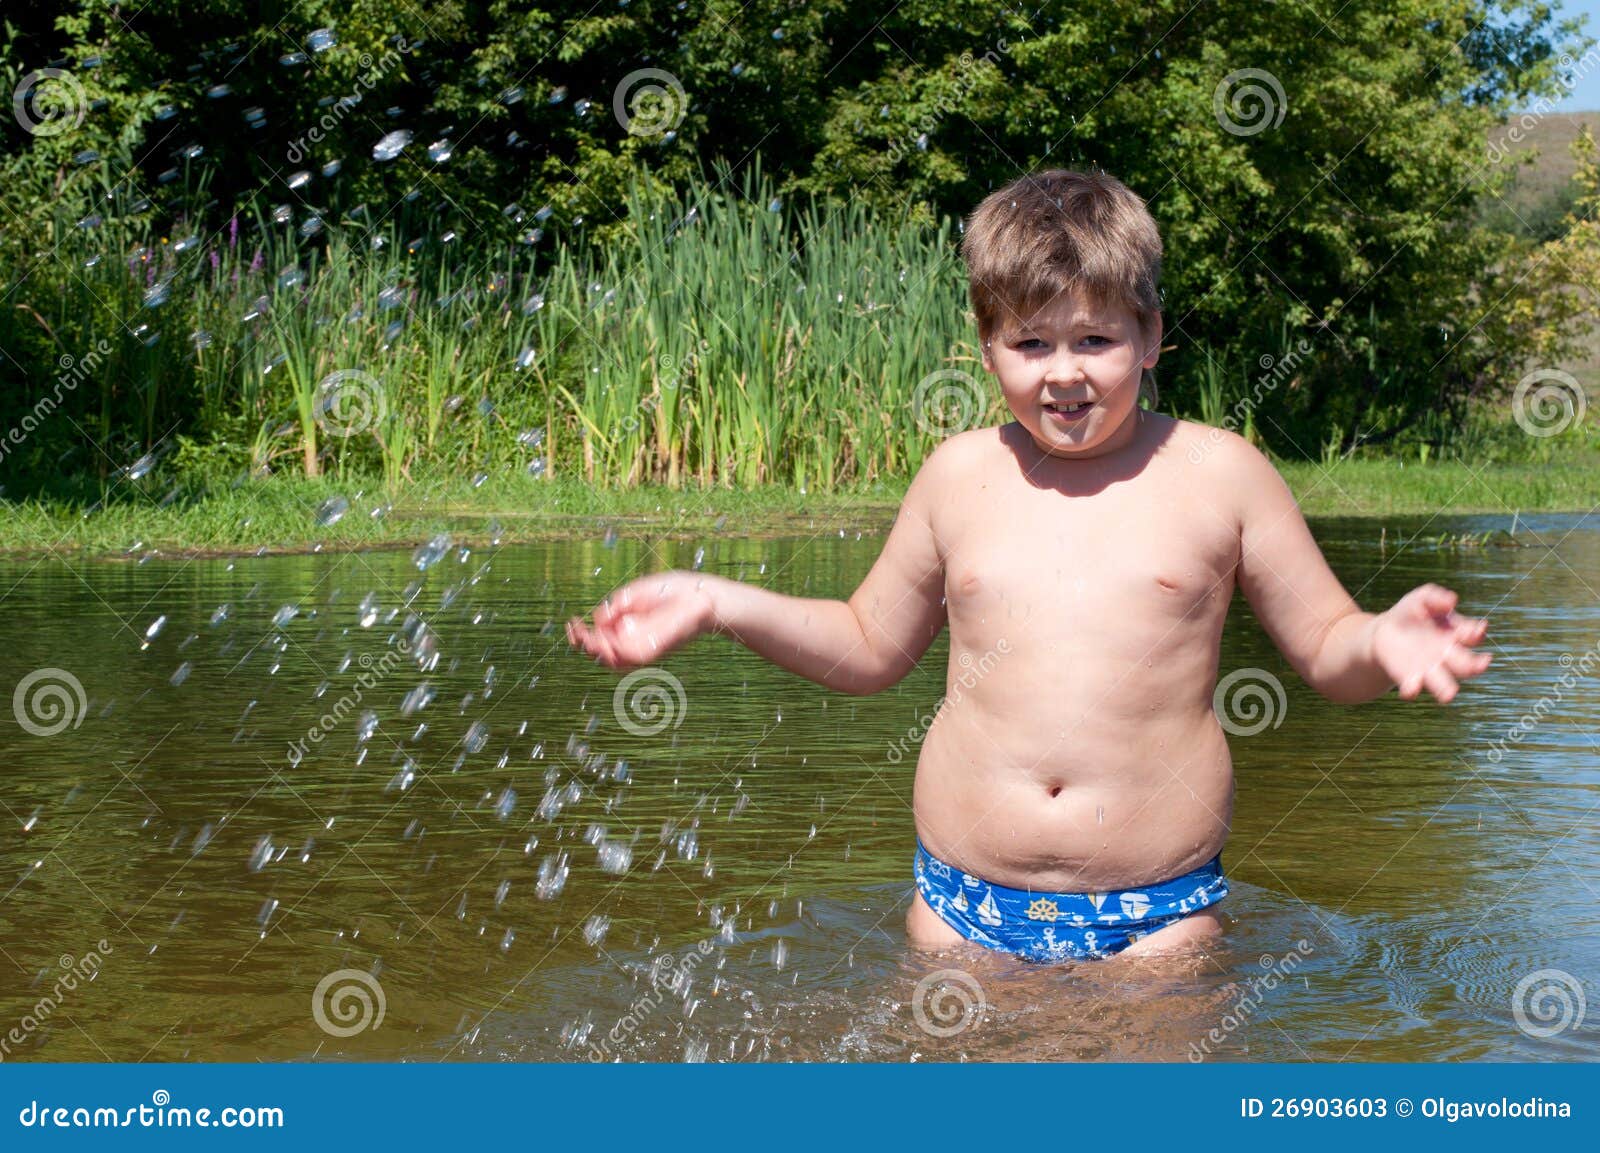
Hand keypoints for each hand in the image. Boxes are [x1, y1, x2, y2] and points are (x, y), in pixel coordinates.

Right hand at [565, 570, 714, 669]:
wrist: (700, 595)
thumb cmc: (672, 590)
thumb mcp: (636, 593)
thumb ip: (616, 605)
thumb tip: (597, 619)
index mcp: (625, 624)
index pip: (598, 635)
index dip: (582, 633)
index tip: (572, 624)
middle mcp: (632, 639)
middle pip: (602, 651)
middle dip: (586, 644)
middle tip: (579, 633)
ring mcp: (642, 647)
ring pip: (612, 660)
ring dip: (598, 652)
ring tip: (591, 638)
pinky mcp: (655, 652)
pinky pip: (630, 659)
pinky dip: (616, 654)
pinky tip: (607, 641)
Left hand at [1372, 583, 1491, 702]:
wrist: (1384, 632)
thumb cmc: (1412, 612)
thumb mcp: (1423, 599)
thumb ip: (1437, 597)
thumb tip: (1452, 600)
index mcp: (1457, 635)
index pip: (1473, 636)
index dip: (1476, 634)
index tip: (1477, 630)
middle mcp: (1449, 656)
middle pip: (1467, 665)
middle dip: (1475, 666)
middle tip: (1480, 664)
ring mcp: (1430, 670)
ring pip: (1445, 684)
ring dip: (1447, 689)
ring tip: (1449, 694)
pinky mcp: (1409, 678)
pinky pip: (1413, 688)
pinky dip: (1412, 689)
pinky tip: (1411, 687)